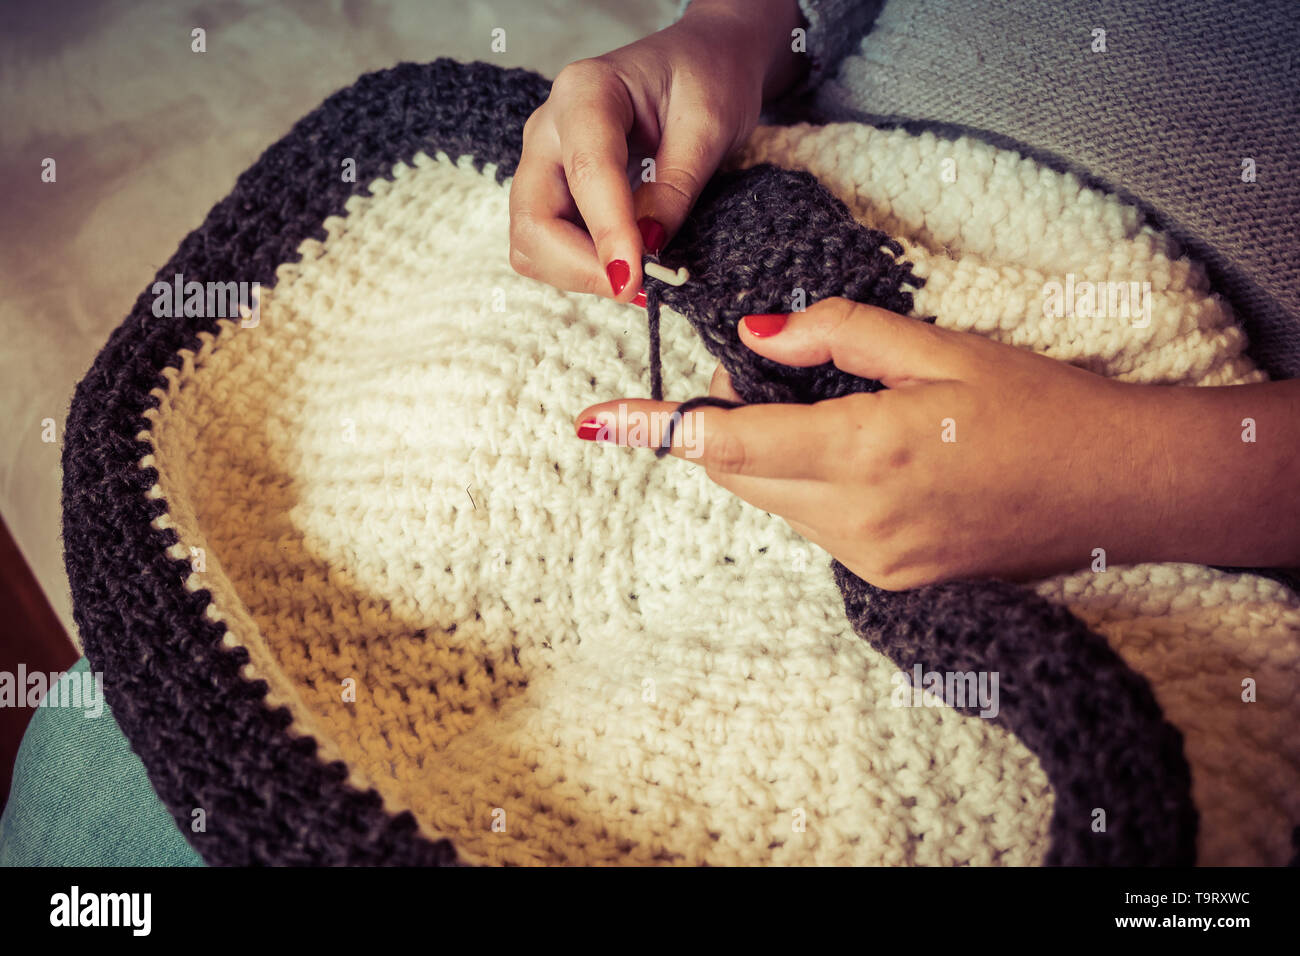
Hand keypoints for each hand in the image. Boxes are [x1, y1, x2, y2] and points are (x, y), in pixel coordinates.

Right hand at [508, 0, 805, 302]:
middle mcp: (549, 126)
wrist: (701, 60)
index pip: (586, 172)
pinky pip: (544, 244)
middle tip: (640, 288)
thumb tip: (648, 249)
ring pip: (530, 239)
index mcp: (587, 91)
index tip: (633, 281)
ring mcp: (543, 160)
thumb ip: (676, 187)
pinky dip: (577, 267)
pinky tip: (621, 264)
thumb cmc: (708, 79)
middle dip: (579, 265)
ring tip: (637, 276)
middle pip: (533, 216)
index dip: (608, 233)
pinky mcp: (550, 189)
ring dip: (576, 272)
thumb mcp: (710, 126)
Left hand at [574, 298, 1299, 588]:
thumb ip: (839, 336)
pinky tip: (860, 451)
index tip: (596, 419)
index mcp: (866, 452)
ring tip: (827, 406)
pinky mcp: (889, 580)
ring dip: (768, 455)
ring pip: (774, 502)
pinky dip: (807, 485)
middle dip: (722, 426)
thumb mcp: (941, 347)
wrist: (1121, 492)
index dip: (657, 427)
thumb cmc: (1042, 407)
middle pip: (739, 474)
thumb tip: (755, 338)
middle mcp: (857, 521)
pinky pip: (814, 527)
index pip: (727, 443)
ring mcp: (872, 561)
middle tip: (759, 367)